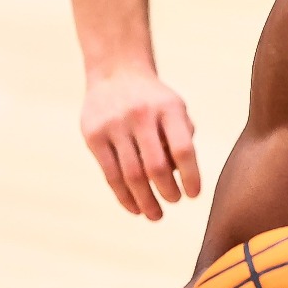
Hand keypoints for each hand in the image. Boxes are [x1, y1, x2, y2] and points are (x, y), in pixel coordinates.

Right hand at [81, 69, 200, 220]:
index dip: (191, 177)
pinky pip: (110, 175)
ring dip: (146, 201)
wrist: (116, 73)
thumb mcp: (176, 109)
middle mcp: (141, 115)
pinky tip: (135, 208)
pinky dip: (124, 197)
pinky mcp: (94, 136)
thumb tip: (182, 179)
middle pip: (156, 166)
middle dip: (167, 192)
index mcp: (169, 109)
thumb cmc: (154, 101)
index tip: (193, 195)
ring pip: (132, 175)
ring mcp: (115, 125)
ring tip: (156, 215)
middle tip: (174, 202)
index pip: (183, 149)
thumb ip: (182, 140)